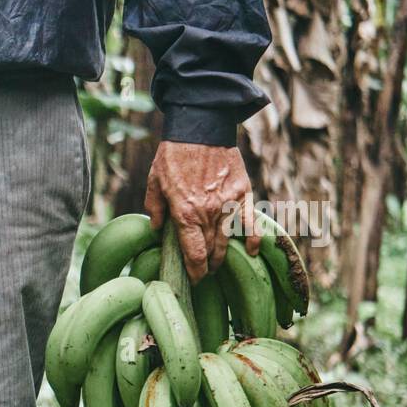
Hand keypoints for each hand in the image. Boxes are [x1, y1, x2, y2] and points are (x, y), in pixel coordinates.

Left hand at [144, 141, 256, 283]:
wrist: (201, 127)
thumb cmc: (173, 155)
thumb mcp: (154, 182)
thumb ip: (154, 208)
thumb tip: (156, 228)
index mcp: (185, 214)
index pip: (193, 253)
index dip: (195, 271)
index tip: (194, 279)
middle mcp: (208, 213)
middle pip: (211, 251)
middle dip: (207, 266)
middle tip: (203, 274)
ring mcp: (228, 204)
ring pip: (228, 240)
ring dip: (222, 256)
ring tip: (217, 265)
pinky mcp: (243, 193)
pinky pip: (250, 222)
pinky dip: (253, 239)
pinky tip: (251, 251)